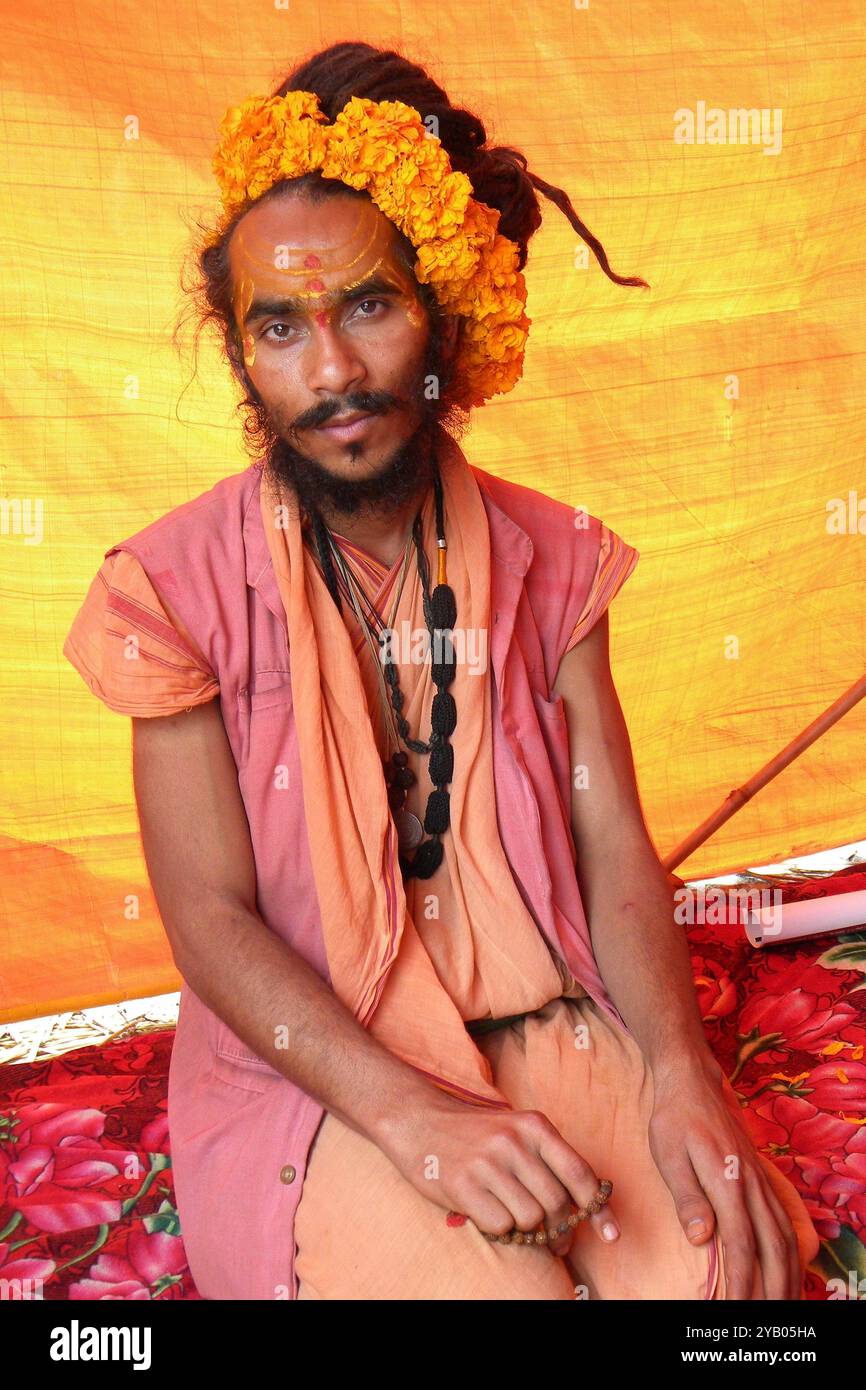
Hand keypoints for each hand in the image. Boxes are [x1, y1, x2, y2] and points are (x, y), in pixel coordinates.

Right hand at [377, 1088, 620, 1259]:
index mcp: (534, 1125)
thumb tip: (583, 1206)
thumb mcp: (516, 1130)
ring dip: (525, 1227)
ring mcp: (488, 1163)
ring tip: (511, 1214)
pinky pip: (500, 1225)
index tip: (611, 1233)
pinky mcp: (463, 1185)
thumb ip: (549, 1159)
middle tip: (555, 1240)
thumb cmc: (474, 1132)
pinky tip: (486, 1209)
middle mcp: (514, 1141)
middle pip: (556, 1203)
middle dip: (559, 1228)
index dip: (598, 1208)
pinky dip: (498, 1226)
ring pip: (530, 1218)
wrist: (416, 1119)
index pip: (579, 1173)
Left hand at [647, 1055, 802, 1298]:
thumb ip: (687, 1197)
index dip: (741, 1282)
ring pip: (784, 1236)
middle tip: (765, 1321)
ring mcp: (760, 1181)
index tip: (735, 1310)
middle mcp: (751, 1185)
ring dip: (787, 1275)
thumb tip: (702, 1239)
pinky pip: (783, 1221)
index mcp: (728, 1181)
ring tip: (782, 1305)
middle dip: (773, 1289)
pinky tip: (786, 1267)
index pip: (741, 1245)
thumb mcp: (668, 1154)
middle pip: (773, 1248)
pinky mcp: (760, 1178)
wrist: (692, 1080)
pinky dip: (789, 1251)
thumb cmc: (674, 1118)